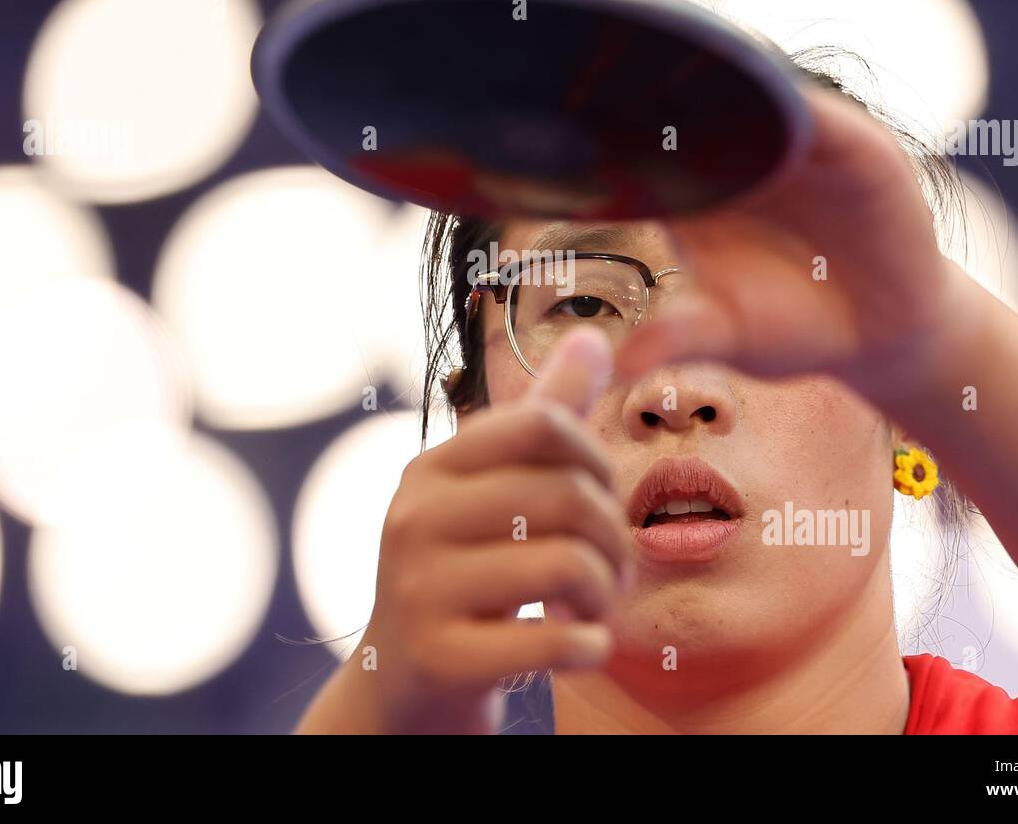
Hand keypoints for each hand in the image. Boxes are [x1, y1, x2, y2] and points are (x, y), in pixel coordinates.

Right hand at [319, 329, 630, 734]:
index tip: (601, 496)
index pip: (543, 424)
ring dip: (605, 596)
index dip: (597, 457)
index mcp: (432, 467)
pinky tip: (583, 647)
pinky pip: (552, 642)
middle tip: (611, 571)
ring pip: (568, 565)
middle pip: (568, 497)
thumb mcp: (494, 489)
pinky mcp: (439, 658)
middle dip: (614, 539)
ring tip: (592, 608)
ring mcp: (420, 589)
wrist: (403, 683)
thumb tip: (591, 333)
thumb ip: (544, 415)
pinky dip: (589, 646)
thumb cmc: (466, 571)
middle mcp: (415, 518)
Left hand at [616, 85, 980, 403]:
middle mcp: (740, 157)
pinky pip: (818, 112)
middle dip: (653, 89)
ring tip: (675, 66)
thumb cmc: (792, 328)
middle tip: (604, 74)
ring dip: (720, 81)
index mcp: (692, 193)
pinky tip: (761, 97)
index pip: (641, 148)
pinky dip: (791, 101)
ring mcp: (797, 144)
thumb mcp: (727, 335)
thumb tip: (617, 366)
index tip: (564, 128)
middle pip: (690, 105)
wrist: (883, 334)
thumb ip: (675, 338)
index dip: (609, 135)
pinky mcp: (851, 144)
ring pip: (752, 93)